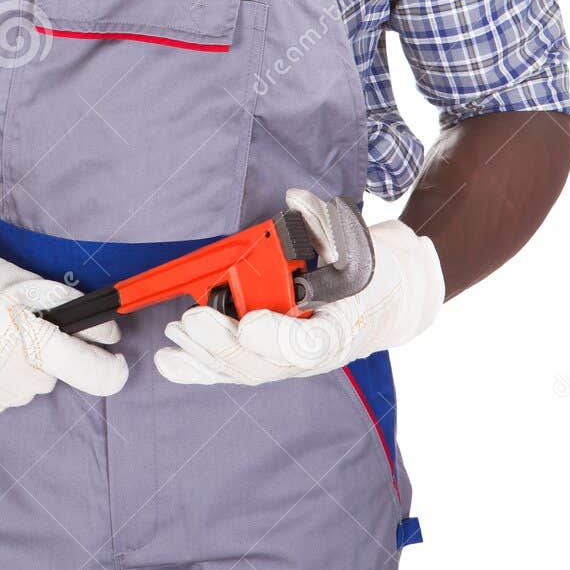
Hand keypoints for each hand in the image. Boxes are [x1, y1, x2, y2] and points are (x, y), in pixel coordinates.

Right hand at [0, 209, 127, 415]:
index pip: (90, 372)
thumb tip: (111, 335)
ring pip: (25, 391)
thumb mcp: (33, 284)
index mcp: (28, 339)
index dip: (112, 371)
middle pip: (52, 379)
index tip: (117, 364)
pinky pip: (0, 399)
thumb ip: (75, 310)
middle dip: (48, 358)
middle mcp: (8, 374)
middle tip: (22, 329)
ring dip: (20, 370)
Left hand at [154, 216, 443, 386]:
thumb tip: (296, 199)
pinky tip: (172, 362)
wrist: (397, 298)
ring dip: (205, 356)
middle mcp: (317, 351)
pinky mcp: (277, 358)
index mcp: (343, 326)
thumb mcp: (364, 243)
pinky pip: (237, 368)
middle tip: (192, 320)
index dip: (275, 340)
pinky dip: (202, 367)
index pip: (309, 345)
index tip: (247, 325)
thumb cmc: (381, 271)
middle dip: (223, 345)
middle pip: (266, 364)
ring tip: (174, 336)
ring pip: (247, 370)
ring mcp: (295, 359)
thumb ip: (327, 223)